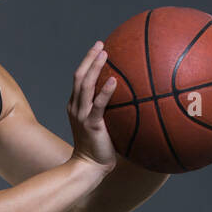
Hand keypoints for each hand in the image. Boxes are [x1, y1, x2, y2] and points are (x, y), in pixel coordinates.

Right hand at [67, 41, 117, 173]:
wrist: (89, 168)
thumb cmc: (100, 151)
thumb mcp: (105, 129)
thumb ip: (114, 114)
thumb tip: (136, 103)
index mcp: (76, 107)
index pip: (80, 80)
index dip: (87, 63)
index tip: (99, 49)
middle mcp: (75, 108)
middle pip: (79, 76)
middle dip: (89, 58)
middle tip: (101, 43)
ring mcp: (81, 115)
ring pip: (85, 85)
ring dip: (94, 67)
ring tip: (105, 53)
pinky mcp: (90, 125)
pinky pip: (98, 104)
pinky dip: (105, 91)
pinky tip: (114, 80)